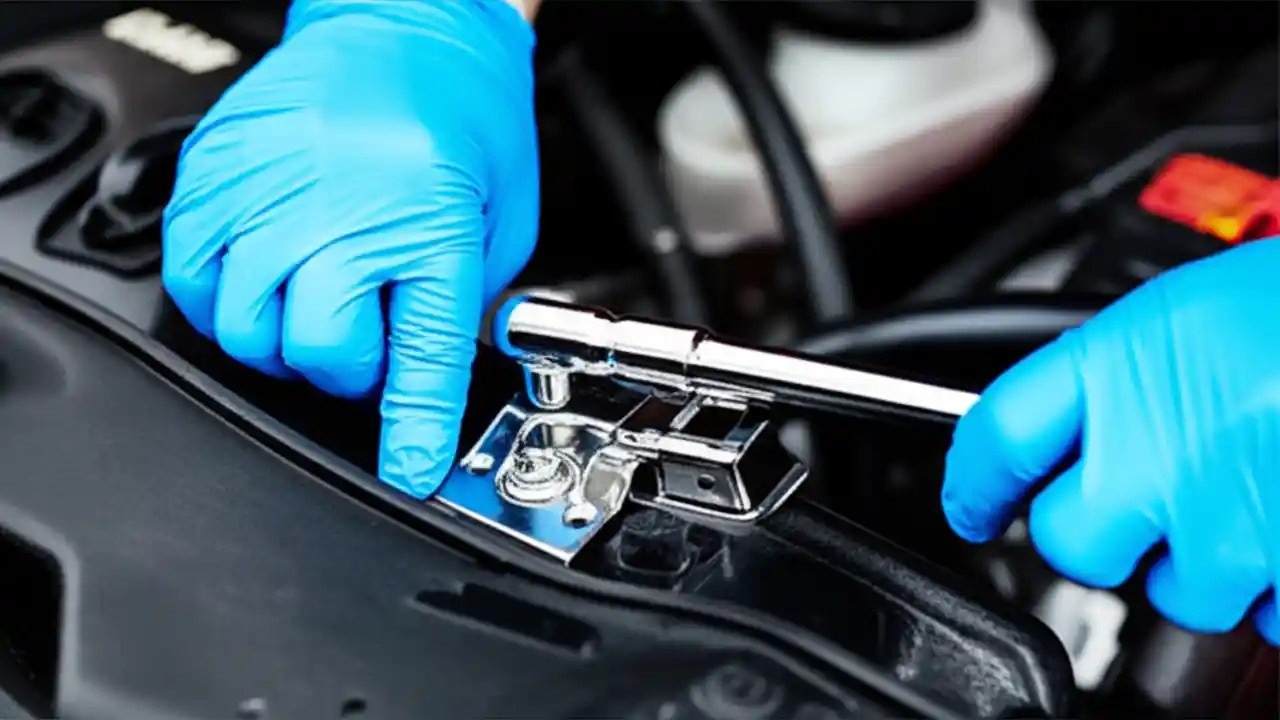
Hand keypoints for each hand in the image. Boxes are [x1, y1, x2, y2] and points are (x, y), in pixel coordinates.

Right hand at [162, 0, 538, 497]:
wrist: (411, 23)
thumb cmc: (466, 114)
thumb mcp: (500, 220)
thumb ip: (464, 297)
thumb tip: (431, 370)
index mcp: (432, 227)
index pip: (421, 357)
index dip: (411, 428)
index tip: (408, 471)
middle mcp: (345, 210)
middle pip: (318, 352)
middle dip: (345, 375)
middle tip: (364, 349)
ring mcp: (270, 188)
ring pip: (243, 325)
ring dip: (280, 344)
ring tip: (312, 311)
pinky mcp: (218, 170)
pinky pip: (191, 272)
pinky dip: (220, 301)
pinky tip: (259, 284)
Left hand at [942, 238, 1279, 644]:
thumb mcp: (1194, 311)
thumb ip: (1121, 375)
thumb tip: (1067, 436)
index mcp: (1125, 360)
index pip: (995, 436)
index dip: (972, 480)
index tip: (972, 502)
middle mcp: (1161, 445)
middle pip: (1068, 539)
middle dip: (1098, 531)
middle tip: (1147, 497)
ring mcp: (1231, 517)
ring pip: (1173, 590)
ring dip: (1205, 557)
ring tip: (1257, 487)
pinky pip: (1265, 617)